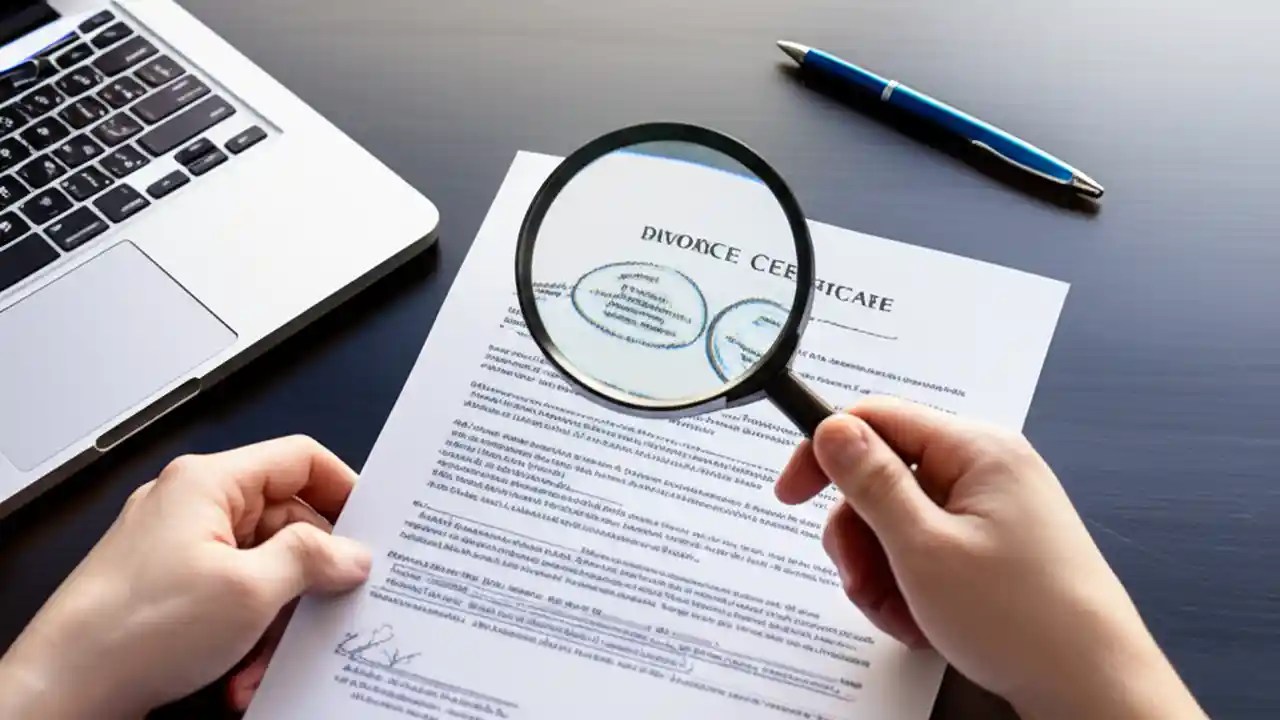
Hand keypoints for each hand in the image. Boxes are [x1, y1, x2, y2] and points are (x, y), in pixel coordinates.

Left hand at [0, 436, 371, 718]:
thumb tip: (350, 553)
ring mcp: (178, 548)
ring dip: (276, 619)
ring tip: (268, 656)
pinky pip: (232, 600)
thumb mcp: (251, 590)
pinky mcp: (169, 590)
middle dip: (308, 576)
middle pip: (285, 523)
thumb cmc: (133, 629)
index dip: (344, 490)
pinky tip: (241, 671)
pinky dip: (246, 635)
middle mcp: (191, 506)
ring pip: (262, 570)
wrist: (62, 691)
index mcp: (209, 483)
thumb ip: (313, 560)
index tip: (372, 528)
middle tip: (331, 606)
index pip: (299, 459)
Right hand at [775, 397, 1204, 719]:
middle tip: (862, 581)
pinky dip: (912, 585)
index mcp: (976, 448)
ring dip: (883, 570)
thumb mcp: (923, 548)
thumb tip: (833, 427)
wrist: (1094, 688)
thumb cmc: (1023, 620)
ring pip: (901, 521)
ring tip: (901, 614)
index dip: (824, 454)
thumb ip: (871, 482)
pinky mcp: (998, 545)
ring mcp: (996, 508)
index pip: (877, 418)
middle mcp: (988, 468)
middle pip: (884, 477)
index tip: (790, 495)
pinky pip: (930, 549)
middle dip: (861, 536)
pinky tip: (923, 621)